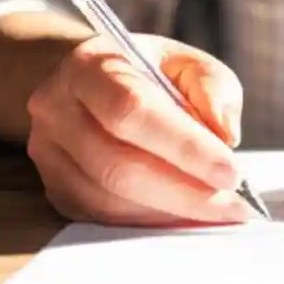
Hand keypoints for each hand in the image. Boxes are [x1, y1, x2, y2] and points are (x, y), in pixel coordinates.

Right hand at [26, 34, 247, 225]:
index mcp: (90, 66)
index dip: (184, 146)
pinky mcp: (56, 188)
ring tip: (219, 212)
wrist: (92, 85)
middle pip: (118, 164)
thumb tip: (226, 136)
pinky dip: (150, 221)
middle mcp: (57, 109)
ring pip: (109, 198)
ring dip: (171, 212)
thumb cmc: (147, 73)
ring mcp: (49, 153)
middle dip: (184, 191)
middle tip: (234, 204)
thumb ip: (213, 89)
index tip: (231, 171)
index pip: (133, 110)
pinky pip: (103, 217)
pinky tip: (185, 216)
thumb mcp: (186, 62)